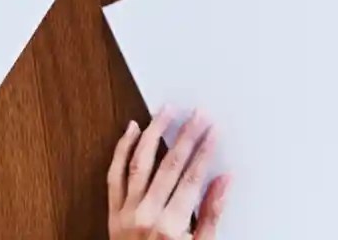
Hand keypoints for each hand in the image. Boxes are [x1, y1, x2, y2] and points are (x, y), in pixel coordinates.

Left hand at [107, 108, 231, 239]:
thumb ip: (211, 215)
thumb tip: (224, 181)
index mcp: (171, 227)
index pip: (192, 178)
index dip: (205, 151)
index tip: (213, 130)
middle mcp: (146, 215)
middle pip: (170, 165)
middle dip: (186, 135)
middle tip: (197, 113)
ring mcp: (126, 212)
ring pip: (139, 162)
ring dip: (153, 133)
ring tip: (165, 112)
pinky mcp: (113, 212)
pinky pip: (114, 174)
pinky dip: (121, 150)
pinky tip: (131, 130)